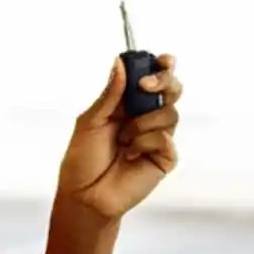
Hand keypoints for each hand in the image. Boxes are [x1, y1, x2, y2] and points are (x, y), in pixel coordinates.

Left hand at [56, 54, 182, 219]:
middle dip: (163, 83)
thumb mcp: (91, 120)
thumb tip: (120, 63)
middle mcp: (144, 118)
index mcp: (125, 105)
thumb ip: (110, 94)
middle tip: (146, 86)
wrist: (85, 194)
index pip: (149, 79)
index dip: (160, 67)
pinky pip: (164, 138)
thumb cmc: (82, 158)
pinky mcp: (165, 157)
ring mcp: (156, 137)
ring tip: (123, 140)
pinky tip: (130, 155)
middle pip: (170, 91)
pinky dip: (144, 143)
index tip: (162, 59)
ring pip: (168, 113)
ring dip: (141, 123)